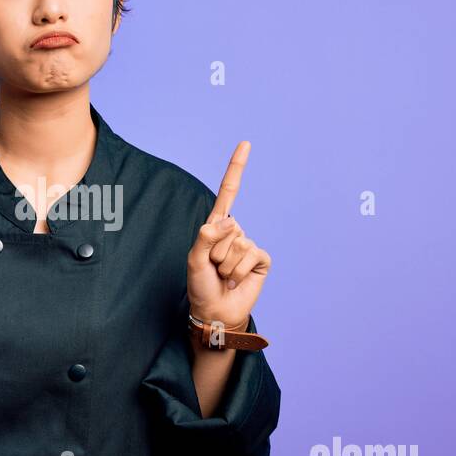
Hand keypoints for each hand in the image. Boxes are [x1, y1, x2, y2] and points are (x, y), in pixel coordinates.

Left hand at [186, 141, 271, 330]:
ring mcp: (249, 245)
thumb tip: (227, 223)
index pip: (229, 193)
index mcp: (217, 226)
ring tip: (223, 276)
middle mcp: (235, 232)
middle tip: (213, 269)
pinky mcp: (260, 259)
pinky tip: (236, 281)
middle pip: (228, 228)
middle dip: (215, 252)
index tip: (246, 143)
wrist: (215, 311)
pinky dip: (239, 272)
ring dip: (226, 266)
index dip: (237, 168)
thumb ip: (205, 238)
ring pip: (238, 244)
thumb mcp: (194, 260)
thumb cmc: (201, 285)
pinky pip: (251, 255)